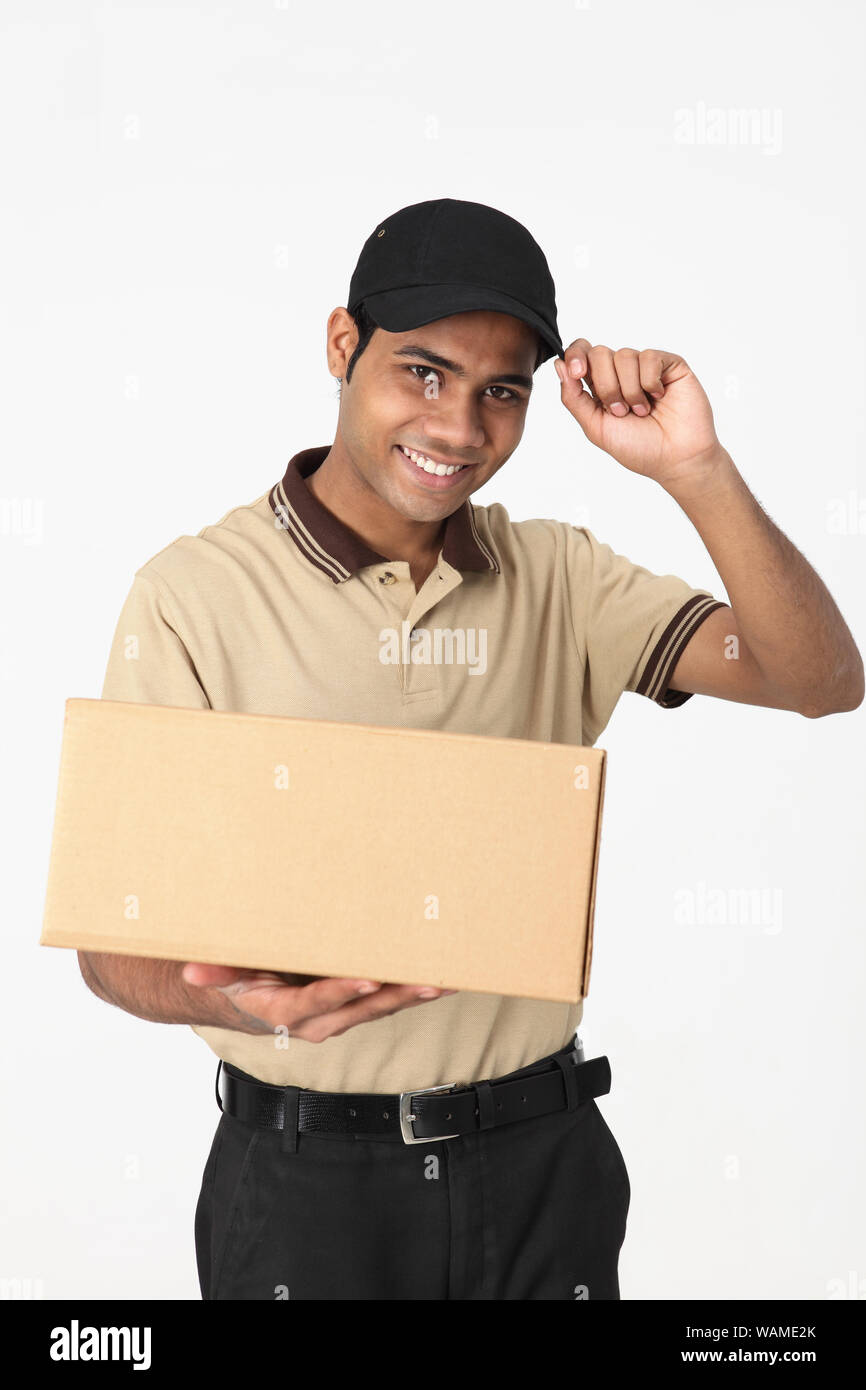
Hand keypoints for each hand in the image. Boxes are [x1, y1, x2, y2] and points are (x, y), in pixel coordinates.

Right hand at [181, 963, 457, 1041]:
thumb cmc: (236, 980)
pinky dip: (412, 991)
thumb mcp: (221, 974)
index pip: (316, 1002)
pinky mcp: (353, 1009)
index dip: (340, 991)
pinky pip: (386, 1002)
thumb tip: (190, 971)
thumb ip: (212, 972)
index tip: (366, 977)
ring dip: (414, 995)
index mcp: (285, 1013)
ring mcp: (339, 1017)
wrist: (245, 1004)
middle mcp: (317, 1021)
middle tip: (429, 980)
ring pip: (381, 1008)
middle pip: (362, 1009)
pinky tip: (441, 977)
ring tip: (448, 977)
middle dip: (397, 995)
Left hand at [554, 338, 724, 491]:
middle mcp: (621, 373)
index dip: (575, 356)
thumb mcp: (596, 427)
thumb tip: (558, 365)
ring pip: (623, 355)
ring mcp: (645, 367)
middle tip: (621, 411)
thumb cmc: (639, 448)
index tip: (578, 374)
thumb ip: (573, 397)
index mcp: (600, 386)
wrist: (676, 458)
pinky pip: (649, 357)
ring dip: (630, 390)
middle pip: (599, 353)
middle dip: (606, 386)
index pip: (581, 354)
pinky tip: (659, 396)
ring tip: (642, 410)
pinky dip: (650, 382)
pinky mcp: (669, 364)